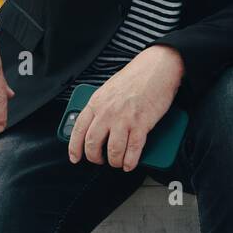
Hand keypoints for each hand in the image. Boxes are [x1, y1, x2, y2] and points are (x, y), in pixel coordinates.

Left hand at [68, 45, 184, 169]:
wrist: (157, 68)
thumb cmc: (136, 76)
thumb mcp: (108, 89)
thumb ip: (100, 106)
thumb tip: (96, 124)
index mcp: (96, 103)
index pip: (78, 131)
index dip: (75, 148)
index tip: (76, 157)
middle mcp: (107, 113)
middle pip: (93, 144)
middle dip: (95, 158)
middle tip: (100, 160)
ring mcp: (124, 120)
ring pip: (113, 151)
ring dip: (114, 161)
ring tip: (117, 162)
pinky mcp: (141, 125)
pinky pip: (132, 150)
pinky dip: (130, 161)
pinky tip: (129, 164)